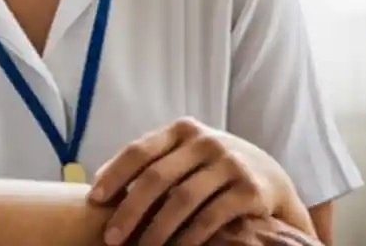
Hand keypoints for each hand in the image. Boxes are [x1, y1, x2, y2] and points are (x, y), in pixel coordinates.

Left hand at [87, 118, 310, 245]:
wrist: (271, 178)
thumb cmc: (211, 168)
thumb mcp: (183, 155)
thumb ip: (149, 162)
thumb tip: (97, 182)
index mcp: (182, 130)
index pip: (139, 150)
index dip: (113, 176)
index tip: (94, 201)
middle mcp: (206, 141)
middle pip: (156, 178)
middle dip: (129, 210)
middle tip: (111, 238)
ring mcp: (230, 164)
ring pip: (182, 200)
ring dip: (157, 230)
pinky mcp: (250, 190)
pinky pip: (211, 218)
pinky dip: (189, 238)